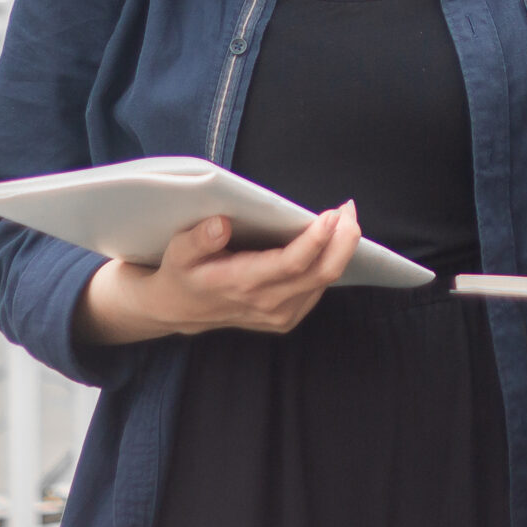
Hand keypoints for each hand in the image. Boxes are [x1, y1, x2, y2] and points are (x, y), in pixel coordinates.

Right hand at [74, 202, 362, 345]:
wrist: (178, 309)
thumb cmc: (182, 271)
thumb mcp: (177, 252)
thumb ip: (197, 239)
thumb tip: (220, 224)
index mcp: (242, 284)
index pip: (291, 265)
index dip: (316, 240)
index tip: (332, 215)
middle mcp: (267, 303)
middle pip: (321, 273)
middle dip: (343, 239)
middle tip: (348, 208)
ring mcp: (280, 315)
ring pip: (325, 281)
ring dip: (341, 248)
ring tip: (344, 216)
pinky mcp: (288, 317)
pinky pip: (319, 288)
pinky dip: (331, 261)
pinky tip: (333, 238)